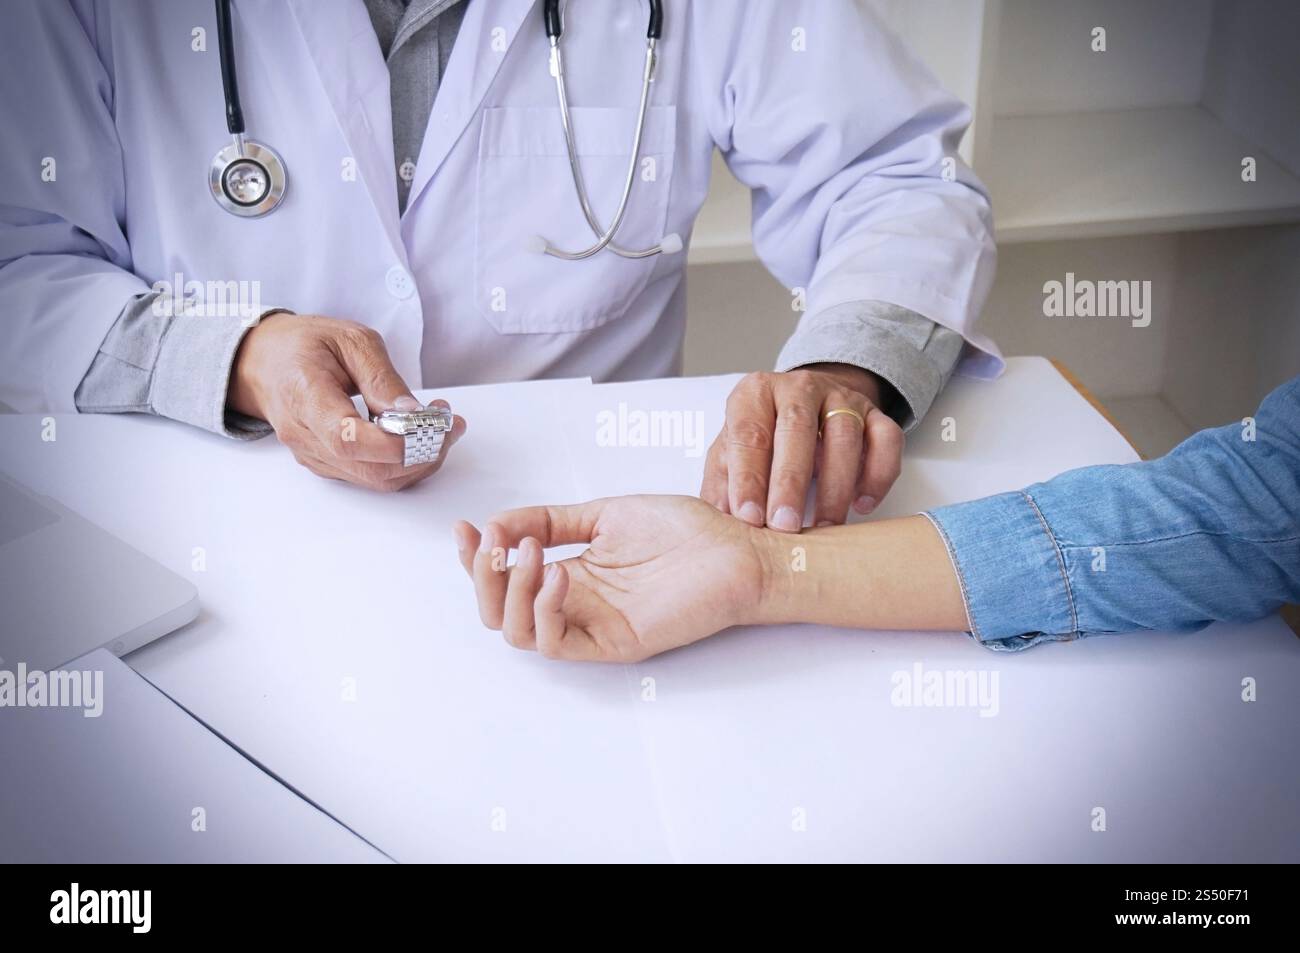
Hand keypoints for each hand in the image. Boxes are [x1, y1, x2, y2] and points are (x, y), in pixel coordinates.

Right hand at [228, 312, 465, 490]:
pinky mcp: (328, 464)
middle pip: (370, 470)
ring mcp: (314, 456)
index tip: (432, 425)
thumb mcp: (350, 340)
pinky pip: (372, 476)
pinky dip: (404, 462)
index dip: (395, 443)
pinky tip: (417, 434)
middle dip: (423, 453)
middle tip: (450, 424)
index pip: (348, 439)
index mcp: (305, 396)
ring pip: (377, 480)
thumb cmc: (306, 345)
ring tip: (440, 424)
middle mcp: (305, 436)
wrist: (265, 362)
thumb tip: (413, 415)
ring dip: (420, 459)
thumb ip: (382, 378)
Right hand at [452, 495, 769, 661]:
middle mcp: (575, 605)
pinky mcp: (614, 642)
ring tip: (530, 553)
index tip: (466, 528)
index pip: (503, 579)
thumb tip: (497, 523)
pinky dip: (543, 610)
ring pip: (517, 632)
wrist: (738, 547)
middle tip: (493, 543)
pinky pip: (557, 642)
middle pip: (498, 611)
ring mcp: (592, 626)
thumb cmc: (686, 532)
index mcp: (570, 575)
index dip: (475, 557)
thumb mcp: (604, 513)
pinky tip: (556, 575)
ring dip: (509, 590)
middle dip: (482, 576)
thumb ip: (550, 519)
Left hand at [701, 364, 902, 530]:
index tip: (748, 518)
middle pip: (797, 430)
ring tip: (823, 528)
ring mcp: (841, 398)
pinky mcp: (875, 414)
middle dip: (790, 482)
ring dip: (835, 486)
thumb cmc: (763, 437)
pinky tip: (862, 505)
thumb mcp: (731, 452)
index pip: (749, 434)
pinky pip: (886, 439)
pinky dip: (877, 475)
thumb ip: (722, 482)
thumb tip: (715, 524)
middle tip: (784, 526)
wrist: (807, 404)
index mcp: (754, 394)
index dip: (748, 478)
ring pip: (844, 436)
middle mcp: (798, 388)